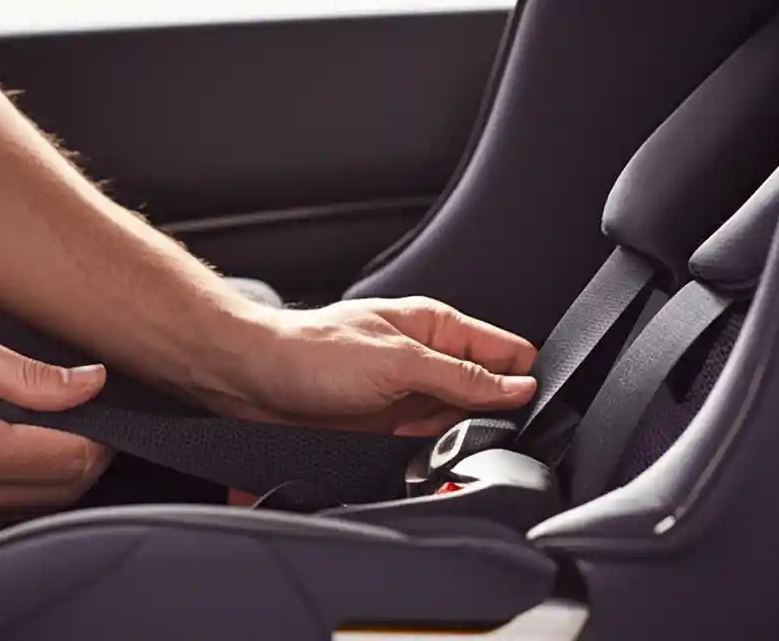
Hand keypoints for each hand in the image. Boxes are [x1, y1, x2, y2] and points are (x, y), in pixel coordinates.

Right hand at [0, 301, 111, 516]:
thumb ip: (30, 374)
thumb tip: (91, 384)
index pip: (62, 461)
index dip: (102, 436)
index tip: (114, 407)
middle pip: (54, 492)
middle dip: (90, 457)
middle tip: (102, 415)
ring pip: (29, 504)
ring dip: (61, 472)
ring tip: (72, 425)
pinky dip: (26, 479)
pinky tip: (30, 444)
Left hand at [207, 297, 537, 436]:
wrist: (252, 379)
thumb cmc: (313, 352)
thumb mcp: (400, 362)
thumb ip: (462, 378)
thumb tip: (518, 387)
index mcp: (437, 326)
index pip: (506, 351)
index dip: (521, 379)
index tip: (525, 407)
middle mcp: (427, 359)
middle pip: (485, 394)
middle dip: (481, 416)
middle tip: (454, 424)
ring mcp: (407, 394)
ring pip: (455, 424)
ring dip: (444, 437)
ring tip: (412, 431)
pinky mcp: (387, 425)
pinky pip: (422, 444)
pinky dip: (419, 451)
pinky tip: (399, 446)